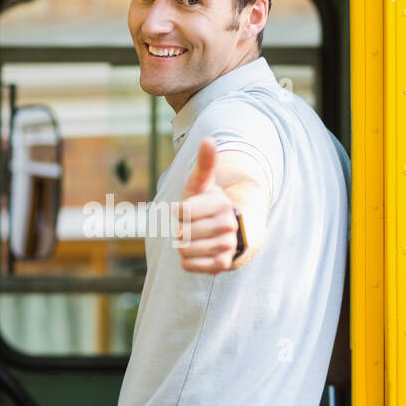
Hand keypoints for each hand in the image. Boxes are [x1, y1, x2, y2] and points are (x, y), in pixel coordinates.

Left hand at [176, 138, 239, 273]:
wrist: (219, 231)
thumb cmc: (203, 204)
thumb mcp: (200, 184)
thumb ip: (204, 164)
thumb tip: (209, 140)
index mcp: (221, 204)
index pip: (182, 212)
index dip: (177, 212)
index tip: (185, 210)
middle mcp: (229, 225)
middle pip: (183, 232)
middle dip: (179, 230)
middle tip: (189, 226)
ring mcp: (227, 246)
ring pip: (185, 250)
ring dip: (181, 246)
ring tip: (191, 239)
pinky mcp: (222, 264)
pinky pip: (191, 265)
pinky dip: (186, 261)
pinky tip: (193, 253)